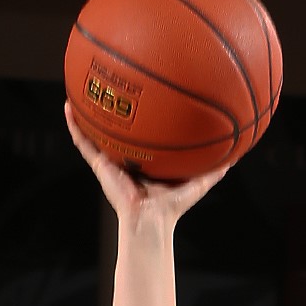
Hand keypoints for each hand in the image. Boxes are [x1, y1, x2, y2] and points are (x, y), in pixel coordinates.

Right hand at [65, 102, 230, 228]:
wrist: (152, 221)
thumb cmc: (173, 207)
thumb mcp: (198, 183)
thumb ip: (214, 171)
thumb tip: (236, 158)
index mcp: (148, 161)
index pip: (145, 137)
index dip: (145, 120)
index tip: (146, 99)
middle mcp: (128, 158)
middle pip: (121, 131)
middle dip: (117, 110)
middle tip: (115, 85)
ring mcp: (112, 160)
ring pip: (97, 132)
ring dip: (89, 112)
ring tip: (83, 87)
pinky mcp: (101, 165)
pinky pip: (84, 142)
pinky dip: (75, 125)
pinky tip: (69, 106)